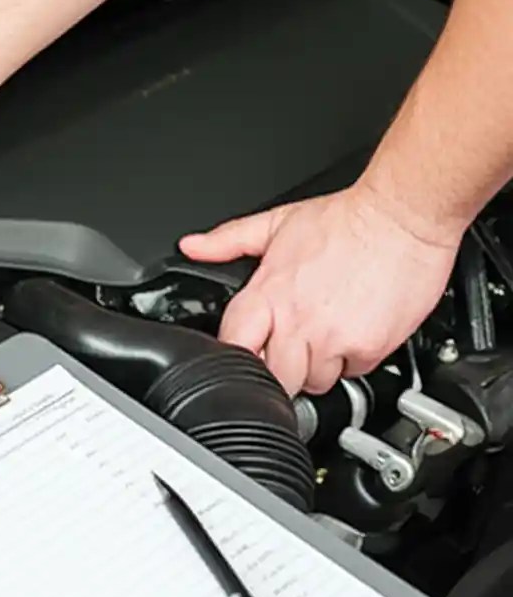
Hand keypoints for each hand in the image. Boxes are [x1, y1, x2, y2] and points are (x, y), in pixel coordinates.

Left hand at [179, 185, 462, 395]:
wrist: (403, 215)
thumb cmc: (345, 220)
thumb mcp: (276, 223)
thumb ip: (228, 240)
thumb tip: (192, 245)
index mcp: (268, 294)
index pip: (235, 348)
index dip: (239, 356)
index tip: (250, 353)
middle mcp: (298, 320)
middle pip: (275, 378)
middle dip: (282, 369)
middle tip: (295, 346)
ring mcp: (333, 337)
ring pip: (315, 382)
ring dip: (319, 366)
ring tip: (328, 332)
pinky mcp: (369, 347)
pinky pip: (353, 372)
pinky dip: (354, 359)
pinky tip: (355, 330)